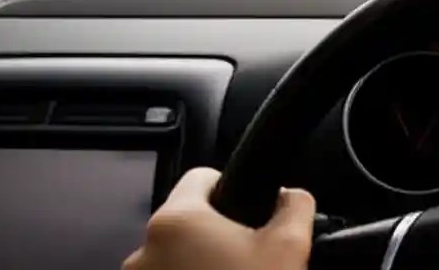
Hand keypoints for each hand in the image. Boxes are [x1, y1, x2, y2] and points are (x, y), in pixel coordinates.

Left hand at [123, 167, 315, 269]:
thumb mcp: (291, 246)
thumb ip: (295, 205)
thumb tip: (291, 196)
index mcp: (176, 221)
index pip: (201, 177)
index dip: (232, 187)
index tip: (250, 210)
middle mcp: (143, 251)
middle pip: (188, 222)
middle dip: (218, 236)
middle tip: (249, 259)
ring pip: (176, 257)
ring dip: (200, 266)